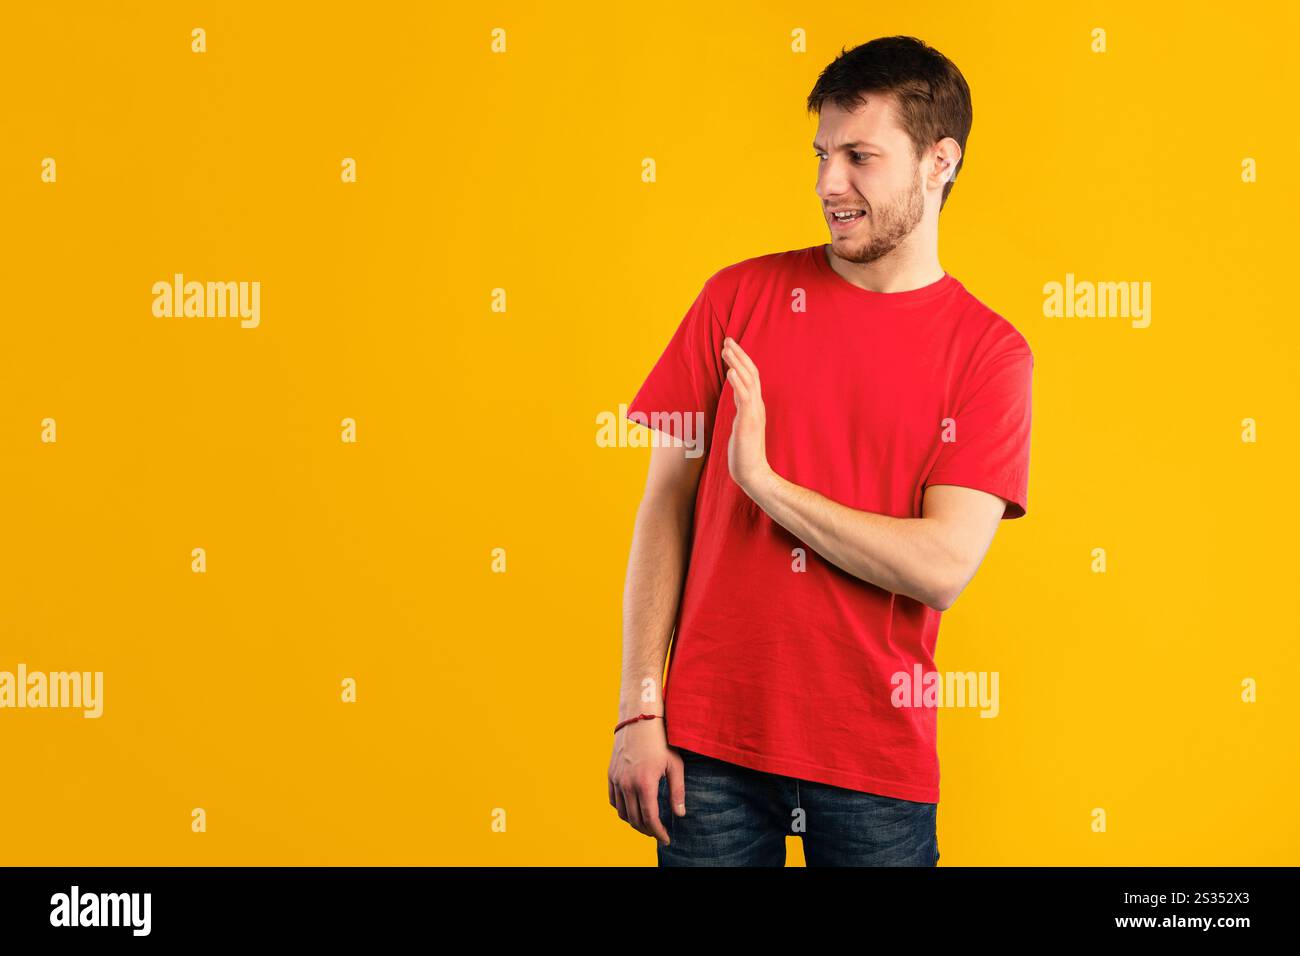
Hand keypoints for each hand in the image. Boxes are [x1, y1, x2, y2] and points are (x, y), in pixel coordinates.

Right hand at [607, 717, 684, 845]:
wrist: (639, 719)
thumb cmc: (661, 740)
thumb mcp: (674, 765)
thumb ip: (677, 791)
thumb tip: (680, 814)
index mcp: (645, 784)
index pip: (650, 819)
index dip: (659, 832)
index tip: (666, 839)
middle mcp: (627, 784)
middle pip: (635, 819)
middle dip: (647, 830)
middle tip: (658, 832)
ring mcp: (617, 779)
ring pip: (622, 812)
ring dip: (634, 822)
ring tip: (646, 823)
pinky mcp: (611, 774)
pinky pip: (613, 800)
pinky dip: (621, 809)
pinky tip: (631, 809)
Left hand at [721, 337, 773, 498]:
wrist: (753, 474)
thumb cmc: (745, 454)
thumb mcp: (741, 427)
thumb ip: (740, 411)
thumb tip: (736, 398)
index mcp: (754, 407)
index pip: (750, 378)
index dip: (741, 361)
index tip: (730, 348)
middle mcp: (756, 406)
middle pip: (751, 373)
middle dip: (739, 355)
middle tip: (728, 339)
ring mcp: (754, 413)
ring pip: (749, 380)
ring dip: (737, 363)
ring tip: (727, 348)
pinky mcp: (749, 421)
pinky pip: (744, 397)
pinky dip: (738, 382)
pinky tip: (731, 370)